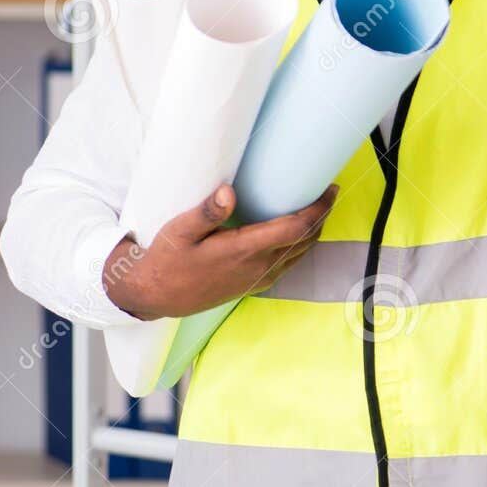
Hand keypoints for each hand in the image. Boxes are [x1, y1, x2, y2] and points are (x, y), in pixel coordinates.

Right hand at [102, 181, 338, 320]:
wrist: (157, 296)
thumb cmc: (167, 260)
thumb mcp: (180, 231)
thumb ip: (207, 212)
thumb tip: (228, 192)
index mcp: (244, 251)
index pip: (295, 228)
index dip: (317, 209)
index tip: (329, 190)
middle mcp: (259, 267)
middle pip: (305, 240)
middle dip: (322, 216)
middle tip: (329, 192)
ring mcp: (259, 278)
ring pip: (300, 253)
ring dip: (314, 231)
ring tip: (319, 208)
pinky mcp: (255, 284)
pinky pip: (290, 263)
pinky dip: (302, 245)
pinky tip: (297, 232)